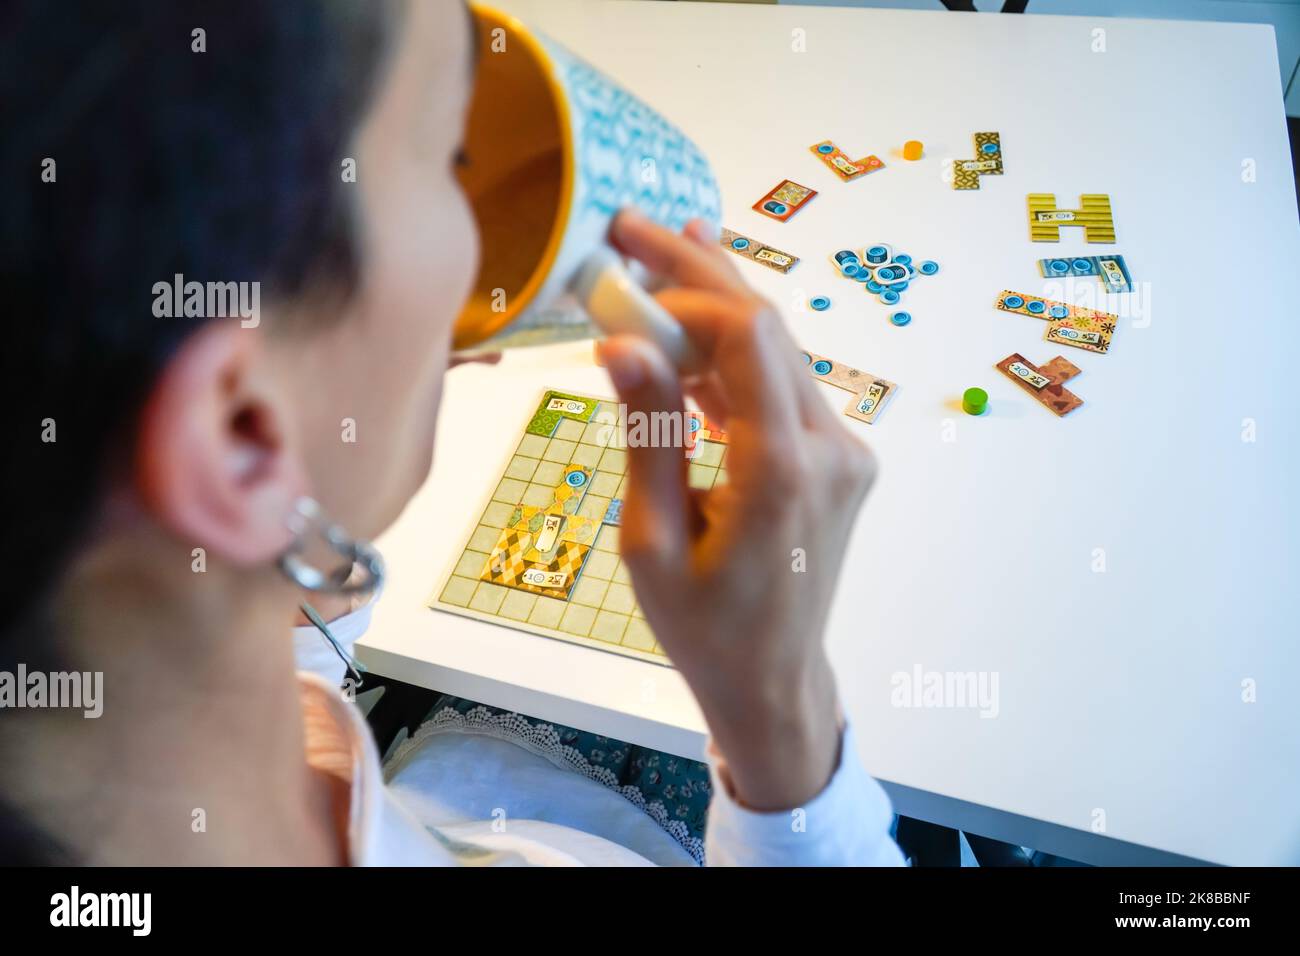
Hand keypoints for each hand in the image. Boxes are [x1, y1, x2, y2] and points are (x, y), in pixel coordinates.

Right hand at [597, 209, 877, 810]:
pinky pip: (784, 385)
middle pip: (768, 326)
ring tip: (654, 248)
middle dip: (696, 271)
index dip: (687, 295)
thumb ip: (647, 434)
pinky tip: (696, 313)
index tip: (625, 286)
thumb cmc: (704, 627)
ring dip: (715, 303)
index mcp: (783, 472)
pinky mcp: (838, 458)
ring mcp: (843, 450)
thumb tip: (619, 344)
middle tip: (630, 226)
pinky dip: (735, 354)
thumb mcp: (654, 539)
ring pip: (779, 348)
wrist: (775, 679)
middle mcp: (831, 448)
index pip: (749, 337)